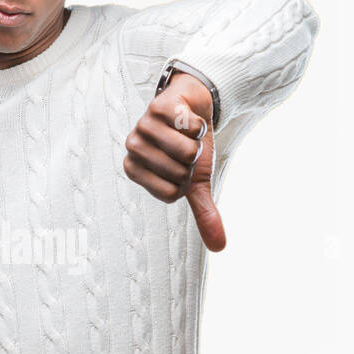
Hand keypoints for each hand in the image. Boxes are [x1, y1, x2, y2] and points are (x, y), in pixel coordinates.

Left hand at [122, 72, 224, 251]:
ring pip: (186, 151)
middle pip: (179, 173)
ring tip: (187, 134)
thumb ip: (202, 213)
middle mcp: (133, 148)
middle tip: (185, 147)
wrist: (193, 106)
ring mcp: (143, 125)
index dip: (187, 181)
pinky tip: (188, 118)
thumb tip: (220, 247)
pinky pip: (191, 127)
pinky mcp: (159, 105)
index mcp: (134, 170)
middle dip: (193, 161)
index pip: (171, 194)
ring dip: (197, 142)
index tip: (182, 167)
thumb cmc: (189, 147)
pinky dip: (199, 125)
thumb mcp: (197, 183)